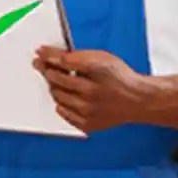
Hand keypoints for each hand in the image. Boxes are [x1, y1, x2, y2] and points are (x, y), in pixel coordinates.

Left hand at [35, 47, 153, 132]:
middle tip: (46, 67)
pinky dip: (62, 103)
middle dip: (48, 71)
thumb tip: (47, 54)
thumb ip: (75, 56)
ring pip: (57, 96)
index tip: (40, 53)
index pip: (64, 62)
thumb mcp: (101, 57)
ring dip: (55, 87)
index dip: (49, 56)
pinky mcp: (88, 124)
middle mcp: (93, 92)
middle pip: (57, 79)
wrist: (138, 100)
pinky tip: (70, 97)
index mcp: (99, 71)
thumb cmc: (118, 77)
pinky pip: (62, 112)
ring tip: (63, 83)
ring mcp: (90, 110)